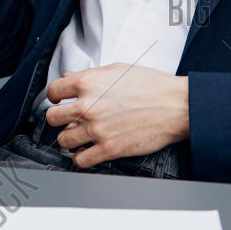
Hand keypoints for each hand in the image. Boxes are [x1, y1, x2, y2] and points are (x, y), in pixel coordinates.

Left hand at [44, 63, 189, 168]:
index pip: (54, 91)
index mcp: (89, 83)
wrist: (177, 106)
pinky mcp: (109, 148)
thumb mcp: (118, 69)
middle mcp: (89, 106)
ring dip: (69, 138)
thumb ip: (90, 74)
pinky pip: (81, 159)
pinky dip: (81, 157)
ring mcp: (97, 129)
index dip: (54, 96)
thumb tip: (70, 77)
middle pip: (53, 118)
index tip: (58, 100)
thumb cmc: (153, 86)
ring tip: (78, 136)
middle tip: (66, 120)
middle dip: (58, 119)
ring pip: (64, 140)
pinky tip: (87, 151)